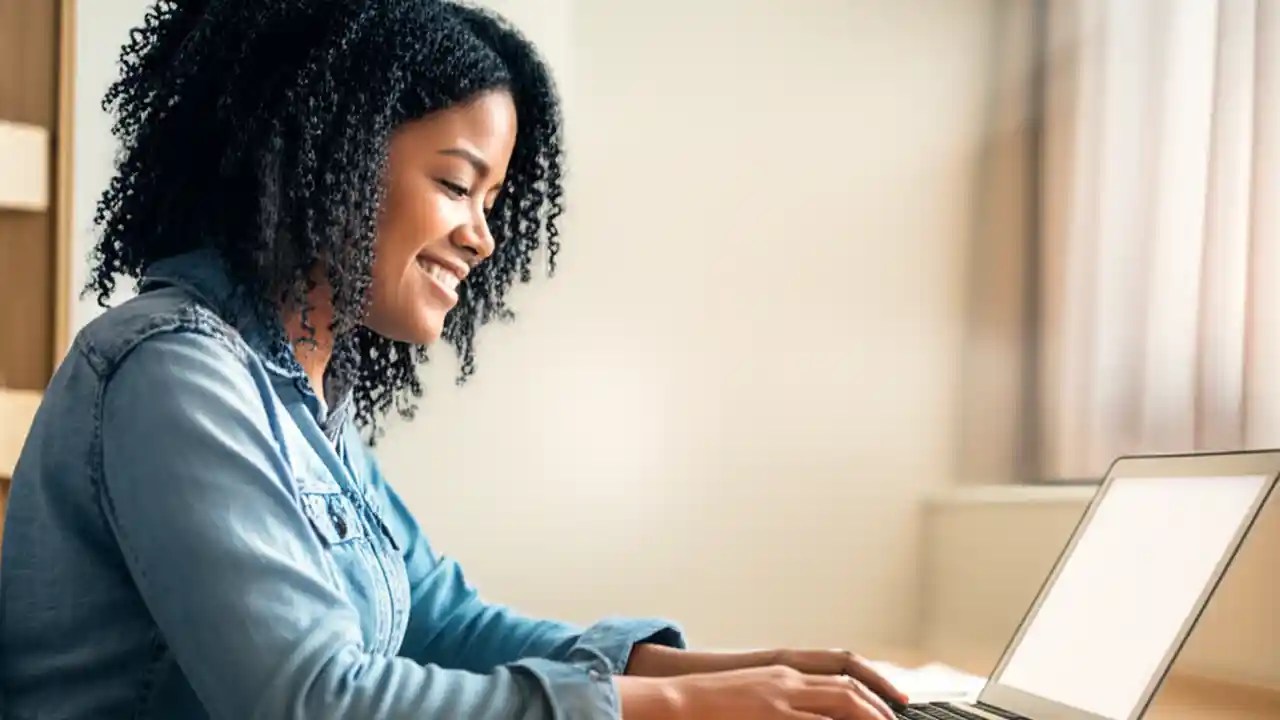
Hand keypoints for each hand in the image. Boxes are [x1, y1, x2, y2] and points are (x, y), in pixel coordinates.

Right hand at [626, 645, 906, 707]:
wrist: (679, 698)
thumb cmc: (713, 701)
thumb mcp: (754, 692)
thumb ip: (783, 700)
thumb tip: (809, 711)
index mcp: (785, 670)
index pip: (840, 674)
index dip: (872, 690)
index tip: (892, 706)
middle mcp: (788, 678)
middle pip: (847, 687)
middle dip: (878, 707)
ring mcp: (780, 696)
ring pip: (838, 701)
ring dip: (866, 716)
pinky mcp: (771, 713)